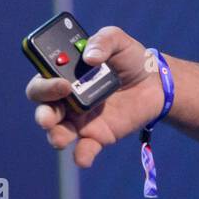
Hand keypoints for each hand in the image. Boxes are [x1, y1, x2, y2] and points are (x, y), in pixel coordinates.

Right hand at [26, 26, 165, 167]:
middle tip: (54, 112)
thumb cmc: (130, 59)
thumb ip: (103, 40)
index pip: (42, 81)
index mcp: (64, 76)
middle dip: (43, 113)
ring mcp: (80, 120)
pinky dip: (81, 156)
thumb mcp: (118, 41)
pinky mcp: (97, 136)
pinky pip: (83, 150)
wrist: (156, 83)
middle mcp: (66, 100)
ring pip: (57, 132)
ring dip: (55, 136)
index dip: (45, 84)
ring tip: (61, 137)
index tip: (62, 83)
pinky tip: (83, 158)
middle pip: (44, 109)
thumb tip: (90, 57)